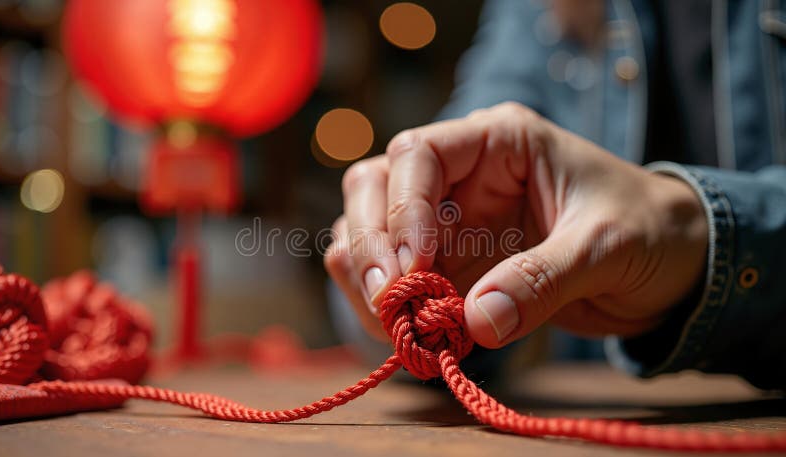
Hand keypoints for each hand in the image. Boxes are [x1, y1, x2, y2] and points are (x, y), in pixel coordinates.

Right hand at [324, 102, 707, 347]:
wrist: (671, 265)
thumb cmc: (649, 231)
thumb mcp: (607, 247)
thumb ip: (543, 280)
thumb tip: (476, 321)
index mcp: (498, 141)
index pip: (418, 155)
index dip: (404, 210)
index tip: (416, 267)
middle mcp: (459, 173)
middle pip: (372, 186)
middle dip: (370, 244)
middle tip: (389, 300)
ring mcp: (445, 220)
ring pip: (367, 232)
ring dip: (367, 279)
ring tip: (398, 325)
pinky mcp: (446, 264)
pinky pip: (390, 278)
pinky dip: (382, 307)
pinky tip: (406, 334)